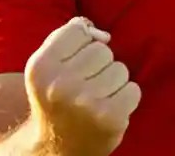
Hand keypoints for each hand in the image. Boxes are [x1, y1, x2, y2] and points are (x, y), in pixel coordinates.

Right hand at [24, 16, 141, 155]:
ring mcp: (86, 102)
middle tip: (84, 86)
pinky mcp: (110, 117)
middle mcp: (60, 84)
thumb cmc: (56, 97)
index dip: (80, 46)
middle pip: (102, 49)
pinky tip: (108, 108)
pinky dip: (126, 98)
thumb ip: (69, 36)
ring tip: (96, 98)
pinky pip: (133, 89)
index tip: (70, 66)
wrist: (56, 148)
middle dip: (98, 64)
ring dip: (113, 81)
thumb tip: (102, 33)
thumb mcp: (48, 64)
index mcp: (41, 66)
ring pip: (120, 68)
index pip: (78, 31)